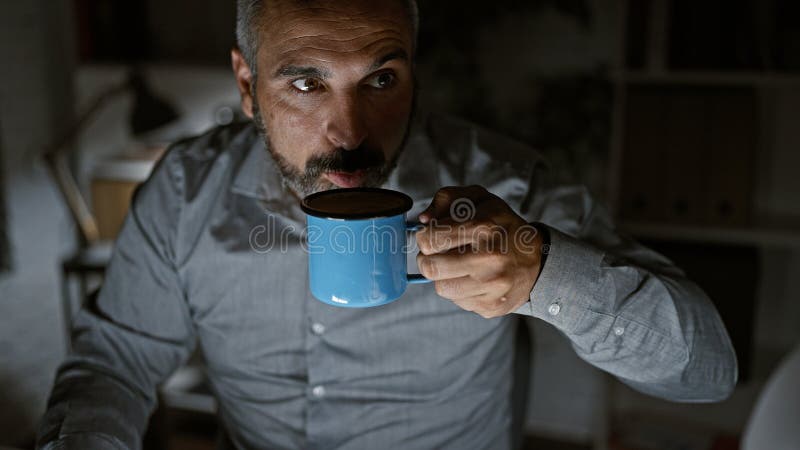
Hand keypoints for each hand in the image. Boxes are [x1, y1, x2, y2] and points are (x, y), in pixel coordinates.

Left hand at [415, 185, 544, 317]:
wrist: (538, 259)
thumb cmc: (502, 226)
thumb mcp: (479, 199)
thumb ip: (446, 200)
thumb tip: (423, 220)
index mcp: (484, 227)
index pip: (431, 239)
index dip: (424, 237)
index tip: (430, 236)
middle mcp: (489, 259)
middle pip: (431, 268)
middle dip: (426, 260)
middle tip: (435, 254)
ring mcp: (492, 286)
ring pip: (441, 288)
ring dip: (443, 277)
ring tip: (456, 266)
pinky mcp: (492, 306)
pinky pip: (458, 302)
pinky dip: (460, 290)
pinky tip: (472, 279)